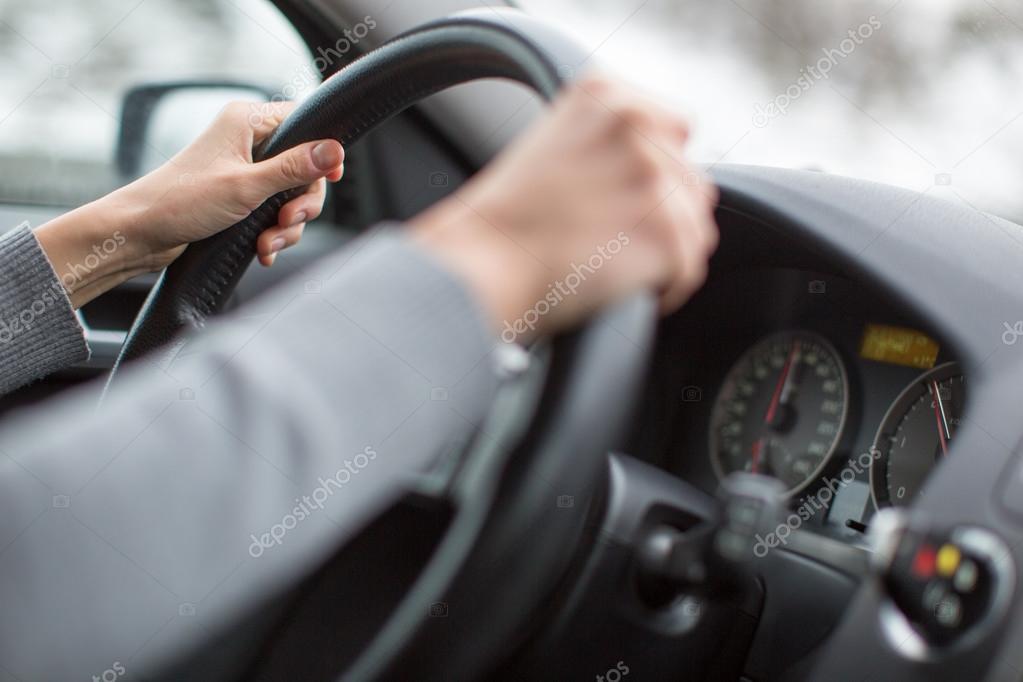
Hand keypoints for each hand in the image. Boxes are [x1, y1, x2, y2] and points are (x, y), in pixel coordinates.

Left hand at [35, 101, 344, 307]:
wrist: (140, 234)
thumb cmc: (180, 202)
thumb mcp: (246, 186)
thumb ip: (293, 169)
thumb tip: (334, 151)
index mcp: (247, 121)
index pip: (306, 123)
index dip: (323, 152)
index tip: (332, 178)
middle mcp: (248, 140)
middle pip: (304, 168)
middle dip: (300, 204)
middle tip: (286, 221)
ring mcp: (244, 170)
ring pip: (291, 196)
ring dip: (285, 226)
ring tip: (267, 243)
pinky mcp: (240, 196)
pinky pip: (274, 213)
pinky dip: (273, 234)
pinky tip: (261, 250)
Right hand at [411, 75, 717, 340]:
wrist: (481, 262)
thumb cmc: (503, 220)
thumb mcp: (552, 145)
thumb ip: (606, 142)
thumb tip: (652, 169)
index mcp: (606, 95)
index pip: (675, 130)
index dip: (657, 172)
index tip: (629, 201)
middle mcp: (634, 126)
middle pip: (690, 180)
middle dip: (663, 218)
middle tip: (620, 243)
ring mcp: (651, 178)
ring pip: (694, 223)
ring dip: (668, 253)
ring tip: (628, 270)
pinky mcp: (662, 232)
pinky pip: (690, 265)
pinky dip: (669, 288)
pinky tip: (639, 293)